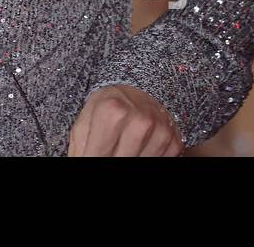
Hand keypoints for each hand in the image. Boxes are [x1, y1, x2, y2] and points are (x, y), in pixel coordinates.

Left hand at [68, 84, 182, 155]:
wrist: (135, 91)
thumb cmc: (106, 109)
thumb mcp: (85, 124)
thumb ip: (81, 148)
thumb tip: (83, 161)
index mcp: (111, 111)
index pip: (99, 155)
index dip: (94, 158)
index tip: (93, 156)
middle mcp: (139, 119)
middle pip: (120, 162)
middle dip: (112, 159)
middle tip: (108, 152)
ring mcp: (159, 129)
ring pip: (142, 163)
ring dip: (131, 158)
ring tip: (122, 148)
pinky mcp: (173, 139)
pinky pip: (160, 161)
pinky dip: (147, 157)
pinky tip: (139, 148)